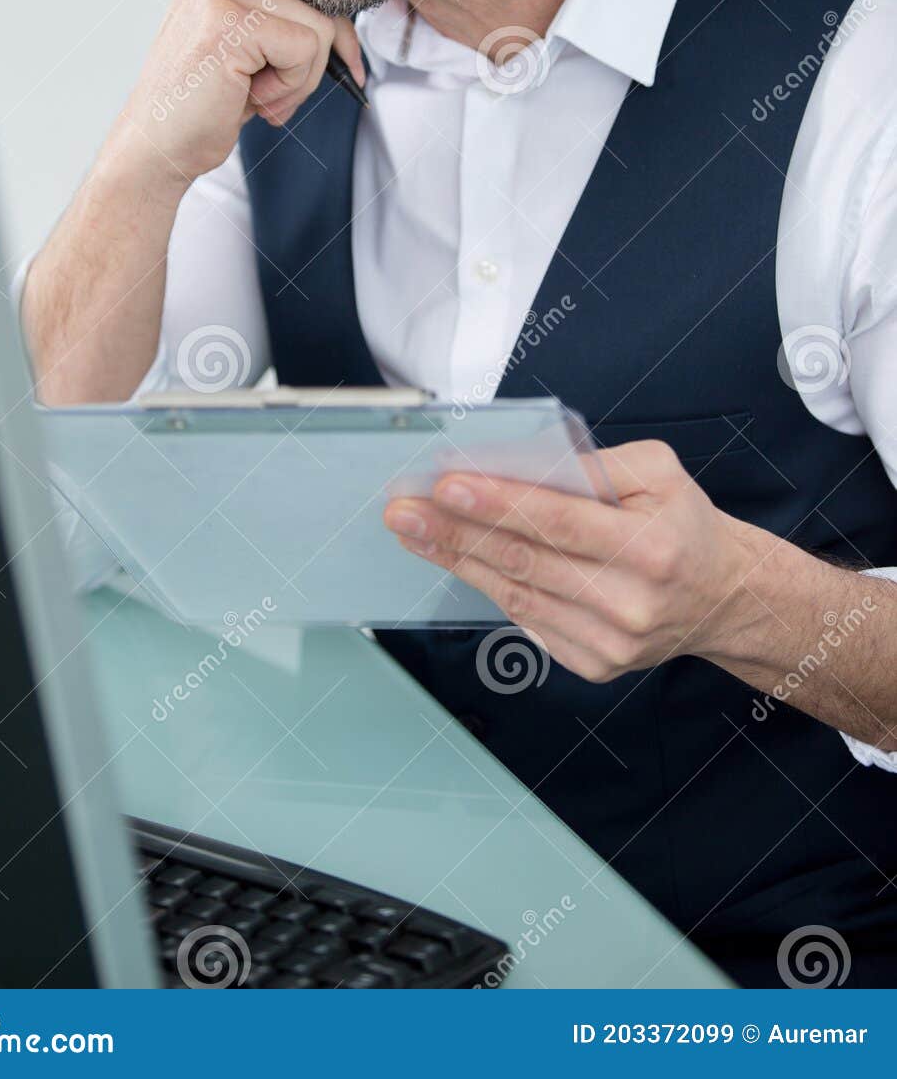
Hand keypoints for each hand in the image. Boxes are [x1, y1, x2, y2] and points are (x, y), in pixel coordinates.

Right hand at [116, 0, 365, 181]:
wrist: (161, 142)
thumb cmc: (211, 92)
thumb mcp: (262, 38)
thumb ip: (301, 11)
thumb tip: (354, 17)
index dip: (319, 34)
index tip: (284, 64)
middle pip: (324, 4)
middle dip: (307, 62)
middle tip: (258, 86)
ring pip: (321, 30)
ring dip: (297, 79)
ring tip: (249, 91)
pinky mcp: (229, 20)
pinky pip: (307, 51)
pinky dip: (287, 88)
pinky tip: (244, 94)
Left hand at [383, 441, 757, 681]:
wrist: (722, 597)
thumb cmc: (684, 524)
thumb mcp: (659, 472)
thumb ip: (596, 464)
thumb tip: (524, 465)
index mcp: (651, 548)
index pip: (558, 522)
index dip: (498, 504)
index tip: (445, 486)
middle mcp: (630, 602)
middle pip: (525, 561)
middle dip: (455, 533)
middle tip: (404, 511)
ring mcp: (611, 642)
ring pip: (516, 594)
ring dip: (458, 560)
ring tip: (415, 532)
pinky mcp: (595, 664)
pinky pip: (528, 620)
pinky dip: (491, 587)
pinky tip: (460, 561)